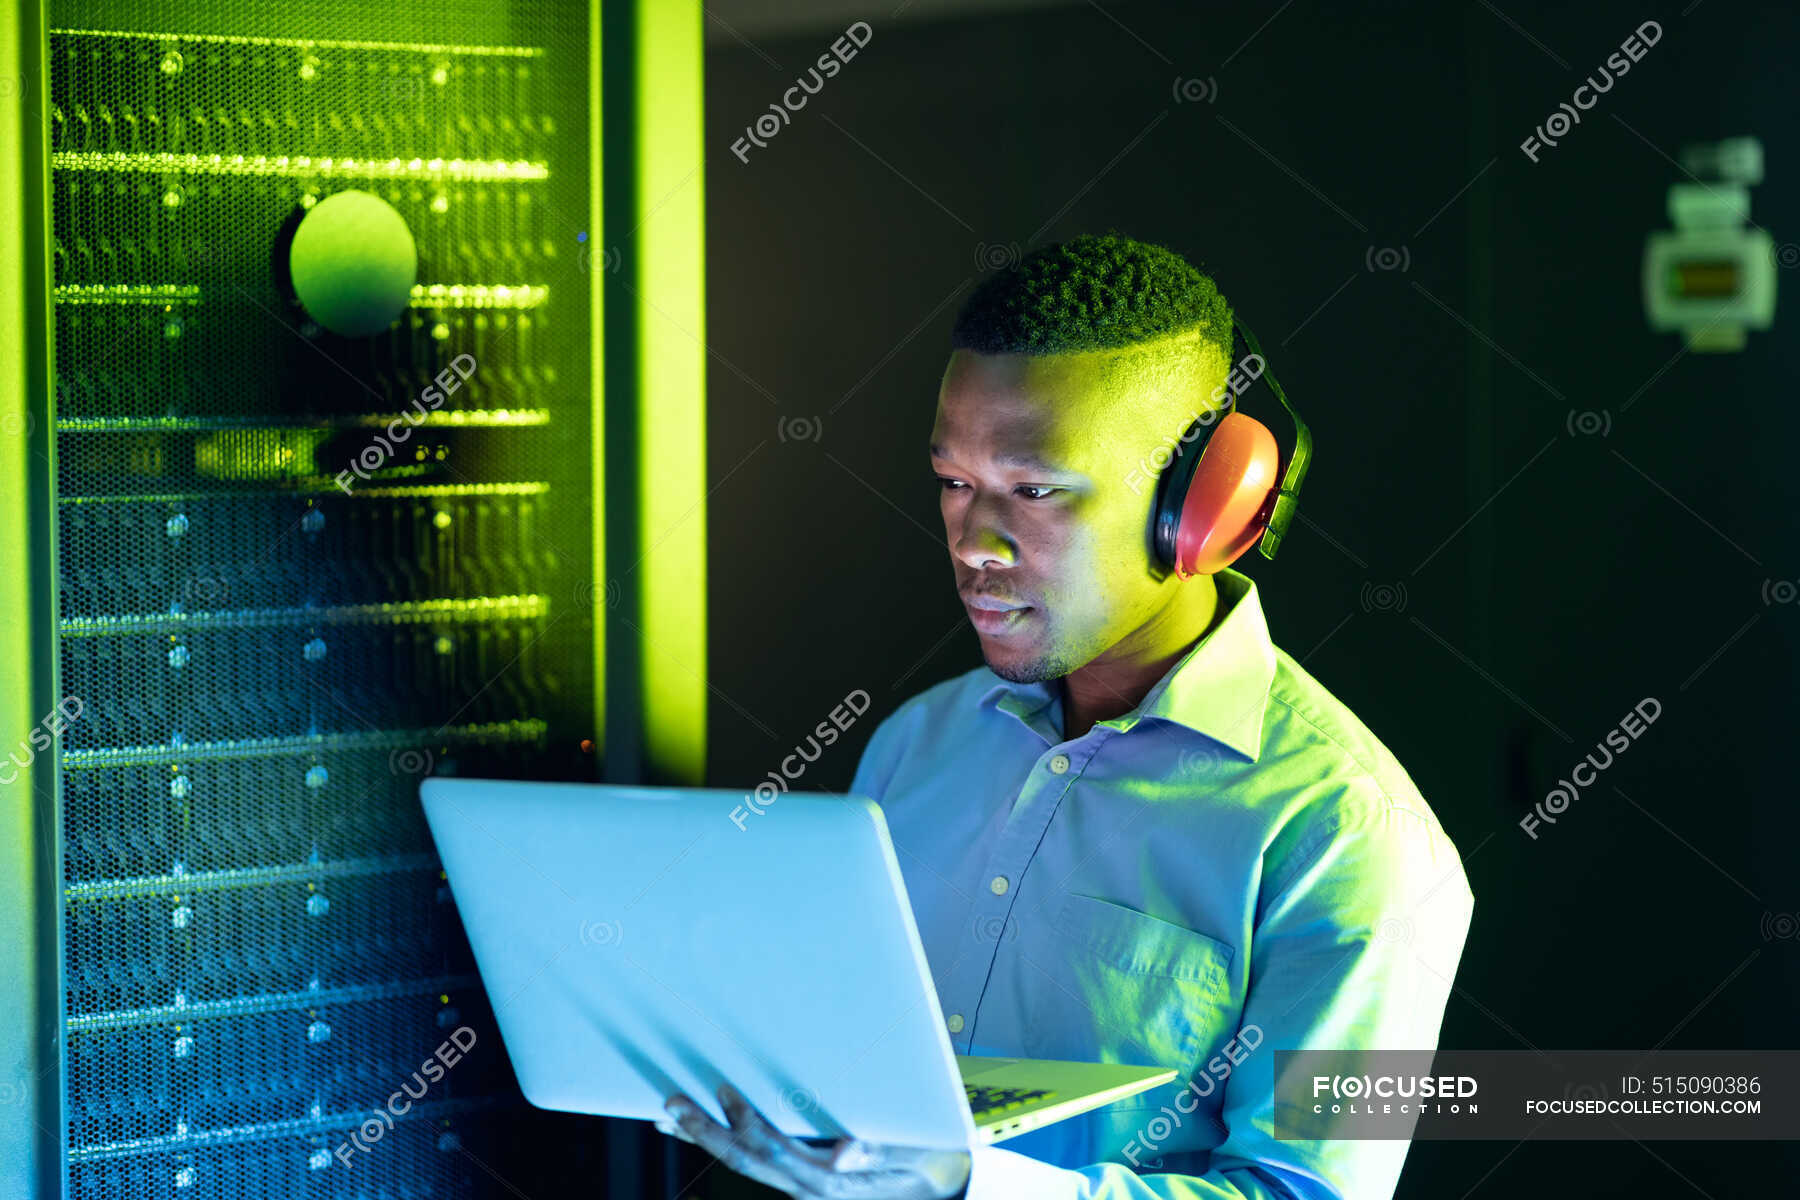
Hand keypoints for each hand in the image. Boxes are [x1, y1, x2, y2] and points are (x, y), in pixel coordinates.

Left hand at [659, 1081, 971, 1199]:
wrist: (941, 1190)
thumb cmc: (930, 1162)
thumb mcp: (914, 1152)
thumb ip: (881, 1150)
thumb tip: (844, 1149)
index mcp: (830, 1182)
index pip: (775, 1152)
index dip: (747, 1122)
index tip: (725, 1090)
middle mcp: (808, 1189)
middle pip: (746, 1162)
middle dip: (705, 1133)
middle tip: (671, 1106)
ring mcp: (802, 1188)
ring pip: (745, 1164)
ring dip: (706, 1139)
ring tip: (670, 1117)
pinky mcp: (801, 1180)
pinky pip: (757, 1162)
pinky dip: (728, 1142)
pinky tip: (706, 1128)